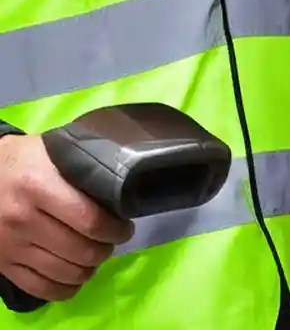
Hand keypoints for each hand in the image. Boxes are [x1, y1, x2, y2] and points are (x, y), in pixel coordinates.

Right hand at [0, 135, 133, 301]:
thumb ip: (86, 169)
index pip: (91, 221)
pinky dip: (65, 288)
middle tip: (110, 241)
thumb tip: (125, 186)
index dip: (116, 230)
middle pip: (81, 251)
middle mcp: (22, 219)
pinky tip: (75, 275)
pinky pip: (40, 288)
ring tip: (94, 256)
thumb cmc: (25, 160)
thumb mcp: (54, 153)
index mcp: (39, 187)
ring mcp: (9, 245)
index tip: (125, 228)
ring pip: (64, 273)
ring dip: (89, 269)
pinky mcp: (1, 264)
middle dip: (106, 250)